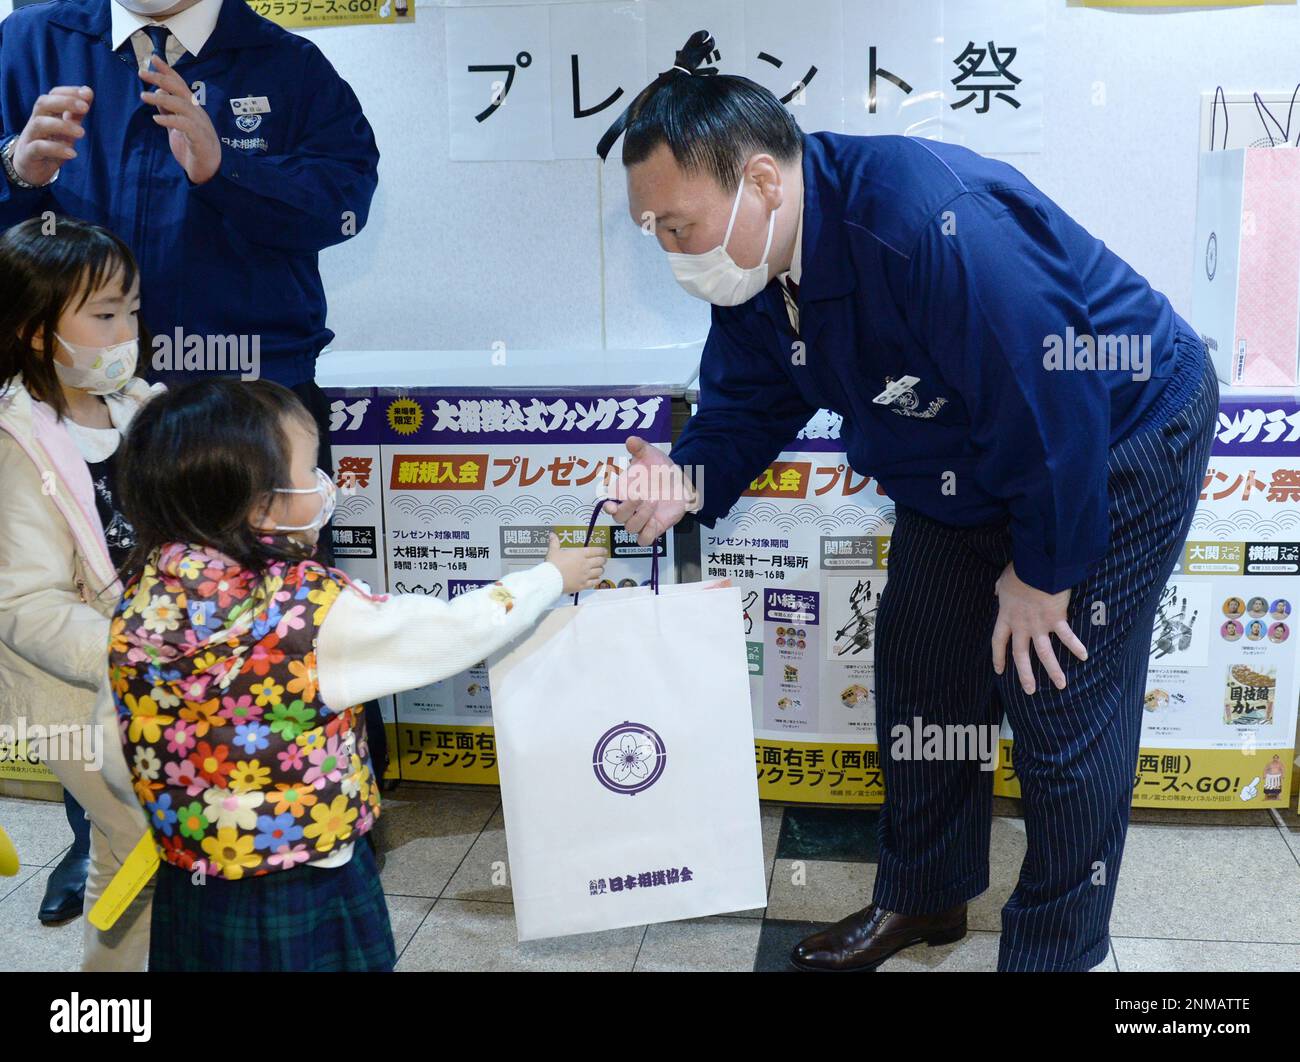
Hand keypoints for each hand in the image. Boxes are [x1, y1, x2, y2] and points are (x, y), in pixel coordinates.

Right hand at [12, 85, 91, 185]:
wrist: (31, 169)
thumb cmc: (50, 145)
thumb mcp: (66, 130)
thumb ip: (76, 113)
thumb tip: (88, 92)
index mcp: (45, 113)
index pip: (52, 95)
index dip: (68, 92)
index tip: (87, 93)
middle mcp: (36, 121)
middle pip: (43, 103)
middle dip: (64, 102)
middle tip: (85, 107)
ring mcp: (31, 137)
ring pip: (40, 124)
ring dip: (63, 125)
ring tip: (82, 133)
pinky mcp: (29, 154)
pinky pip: (39, 147)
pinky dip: (56, 149)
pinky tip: (72, 153)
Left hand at [139, 57, 220, 184]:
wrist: (209, 172)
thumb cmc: (193, 148)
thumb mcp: (176, 126)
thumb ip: (168, 110)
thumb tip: (157, 93)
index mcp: (193, 108)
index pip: (180, 84)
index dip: (168, 70)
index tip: (153, 58)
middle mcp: (198, 113)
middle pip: (180, 90)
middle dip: (161, 78)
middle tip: (142, 73)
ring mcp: (200, 125)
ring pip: (182, 104)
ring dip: (161, 98)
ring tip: (144, 96)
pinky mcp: (200, 140)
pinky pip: (185, 125)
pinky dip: (170, 120)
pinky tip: (157, 119)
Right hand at [545, 531, 606, 593]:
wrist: (550, 579)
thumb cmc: (552, 565)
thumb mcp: (553, 551)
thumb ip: (554, 542)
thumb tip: (552, 535)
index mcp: (579, 554)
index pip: (596, 551)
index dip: (602, 550)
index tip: (604, 551)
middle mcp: (585, 564)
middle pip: (600, 561)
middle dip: (603, 560)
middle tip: (603, 560)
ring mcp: (585, 575)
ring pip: (599, 571)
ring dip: (600, 570)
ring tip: (599, 569)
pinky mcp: (583, 585)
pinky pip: (595, 582)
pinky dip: (597, 580)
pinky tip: (596, 579)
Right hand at [602, 436, 692, 546]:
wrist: (680, 481)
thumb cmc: (660, 468)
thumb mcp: (650, 454)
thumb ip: (639, 447)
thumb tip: (631, 440)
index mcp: (622, 493)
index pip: (607, 504)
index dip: (607, 506)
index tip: (611, 503)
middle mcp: (629, 509)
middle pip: (618, 518)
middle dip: (628, 507)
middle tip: (641, 494)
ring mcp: (641, 520)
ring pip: (631, 528)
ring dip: (641, 516)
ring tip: (654, 501)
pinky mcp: (654, 528)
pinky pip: (645, 540)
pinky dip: (648, 534)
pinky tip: (655, 522)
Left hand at [991, 562, 1087, 694]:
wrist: (1036, 567)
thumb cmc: (1020, 571)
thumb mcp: (1004, 580)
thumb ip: (1000, 589)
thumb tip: (997, 591)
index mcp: (1006, 617)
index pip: (998, 642)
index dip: (998, 657)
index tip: (999, 670)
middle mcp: (1021, 626)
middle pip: (1021, 656)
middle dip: (1025, 675)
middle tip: (1030, 691)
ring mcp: (1039, 625)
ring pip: (1045, 654)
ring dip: (1053, 671)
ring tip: (1061, 685)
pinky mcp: (1056, 619)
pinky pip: (1067, 637)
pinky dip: (1076, 647)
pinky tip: (1084, 657)